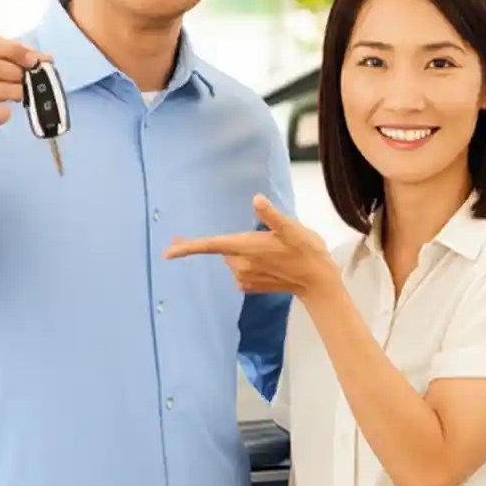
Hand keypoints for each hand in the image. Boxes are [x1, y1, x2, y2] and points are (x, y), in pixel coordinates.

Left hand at [164, 194, 339, 298]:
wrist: (317, 281)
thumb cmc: (306, 251)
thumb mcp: (293, 228)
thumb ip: (272, 216)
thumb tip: (257, 200)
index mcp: (247, 247)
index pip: (210, 245)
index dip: (188, 248)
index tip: (167, 252)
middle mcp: (240, 265)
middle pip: (223, 249)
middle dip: (234, 241)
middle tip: (261, 238)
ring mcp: (244, 278)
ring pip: (233, 258)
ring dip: (244, 251)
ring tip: (272, 250)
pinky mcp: (249, 286)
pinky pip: (240, 270)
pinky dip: (249, 263)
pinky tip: (269, 261)